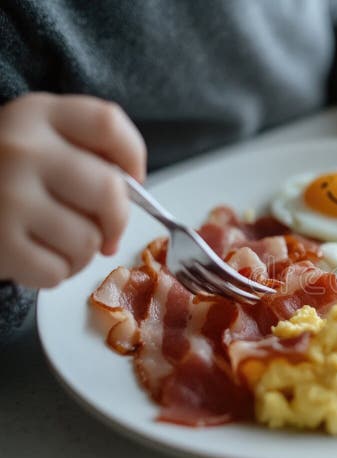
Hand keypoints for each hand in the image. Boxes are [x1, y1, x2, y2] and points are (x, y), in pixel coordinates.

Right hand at [0, 93, 145, 287]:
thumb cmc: (4, 173)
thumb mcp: (38, 139)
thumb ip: (85, 150)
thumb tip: (133, 193)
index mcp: (37, 114)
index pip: (108, 124)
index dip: (133, 157)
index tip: (132, 179)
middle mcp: (21, 150)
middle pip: (110, 191)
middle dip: (116, 220)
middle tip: (103, 229)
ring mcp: (7, 197)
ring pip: (89, 239)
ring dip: (83, 252)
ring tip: (58, 241)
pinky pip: (58, 271)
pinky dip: (55, 272)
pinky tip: (37, 256)